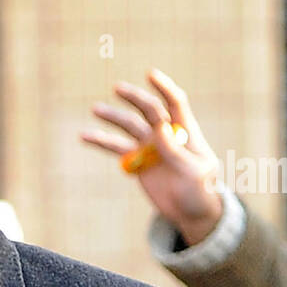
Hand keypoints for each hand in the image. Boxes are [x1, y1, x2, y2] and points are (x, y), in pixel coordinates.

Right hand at [81, 69, 224, 245]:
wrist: (189, 212)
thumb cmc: (201, 192)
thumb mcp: (195, 173)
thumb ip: (177, 152)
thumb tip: (159, 127)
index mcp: (187, 132)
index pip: (175, 103)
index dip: (164, 88)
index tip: (150, 74)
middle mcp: (166, 134)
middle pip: (149, 110)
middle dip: (134, 98)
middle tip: (118, 89)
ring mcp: (150, 146)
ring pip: (130, 126)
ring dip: (114, 117)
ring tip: (96, 109)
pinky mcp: (138, 160)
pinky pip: (117, 147)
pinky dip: (102, 141)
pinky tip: (84, 136)